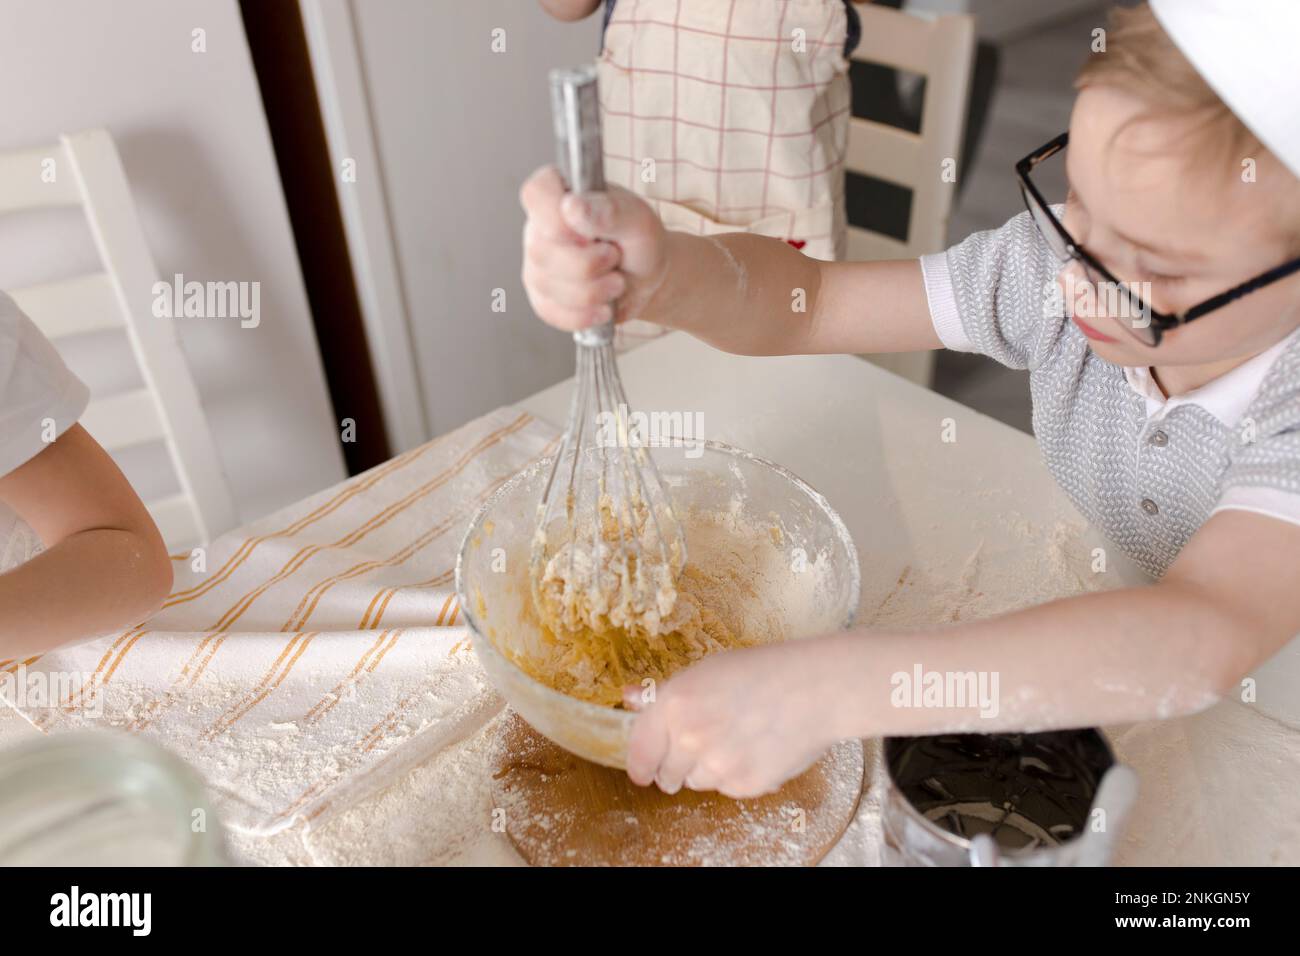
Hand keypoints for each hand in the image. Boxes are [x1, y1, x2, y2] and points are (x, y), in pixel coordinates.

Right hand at [519, 165, 666, 330]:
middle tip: (614, 256)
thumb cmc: (638, 241)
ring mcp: (536, 265)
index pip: (536, 194)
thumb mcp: (638, 219)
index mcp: (560, 193)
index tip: (587, 233)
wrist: (646, 280)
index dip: (557, 218)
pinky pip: (555, 312)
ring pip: (552, 285)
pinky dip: (588, 313)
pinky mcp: (542, 299)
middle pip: (543, 250)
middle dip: (591, 263)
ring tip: (614, 279)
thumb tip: (572, 206)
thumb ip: (609, 210)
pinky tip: (603, 303)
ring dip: (596, 290)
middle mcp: (540, 227)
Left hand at [623, 641, 839, 798]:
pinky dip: (737, 776)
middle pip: (666, 774)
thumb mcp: (707, 671)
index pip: (639, 751)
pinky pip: (727, 789)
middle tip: (701, 748)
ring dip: (708, 770)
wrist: (815, 689)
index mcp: (674, 704)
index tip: (643, 771)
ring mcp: (716, 765)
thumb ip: (666, 694)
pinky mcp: (743, 785)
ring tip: (736, 741)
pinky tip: (756, 749)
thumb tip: (629, 698)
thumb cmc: (762, 671)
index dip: (640, 765)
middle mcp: (689, 738)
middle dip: (677, 766)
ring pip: (697, 782)